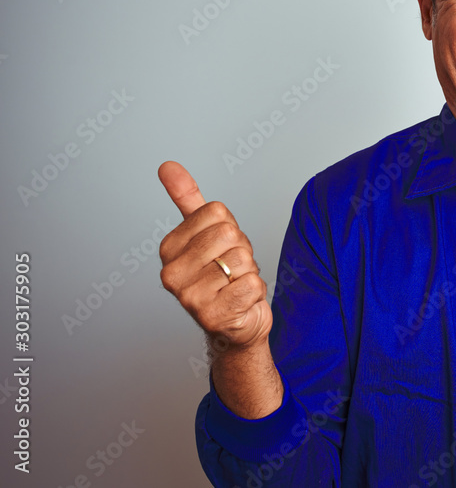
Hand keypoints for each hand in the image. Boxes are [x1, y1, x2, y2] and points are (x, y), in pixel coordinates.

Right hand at [158, 161, 271, 353]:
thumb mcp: (205, 232)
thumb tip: (167, 166)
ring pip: (242, 260)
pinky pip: (252, 284)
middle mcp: (172, 274)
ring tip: (235, 286)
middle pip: (229, 235)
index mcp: (169, 248)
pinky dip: (255, 292)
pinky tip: (241, 302)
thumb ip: (187, 199)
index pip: (217, 213)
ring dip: (249, 273)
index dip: (230, 229)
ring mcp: (189, 298)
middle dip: (242, 251)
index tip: (221, 248)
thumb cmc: (222, 274)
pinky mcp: (213, 317)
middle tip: (231, 269)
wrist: (236, 322)